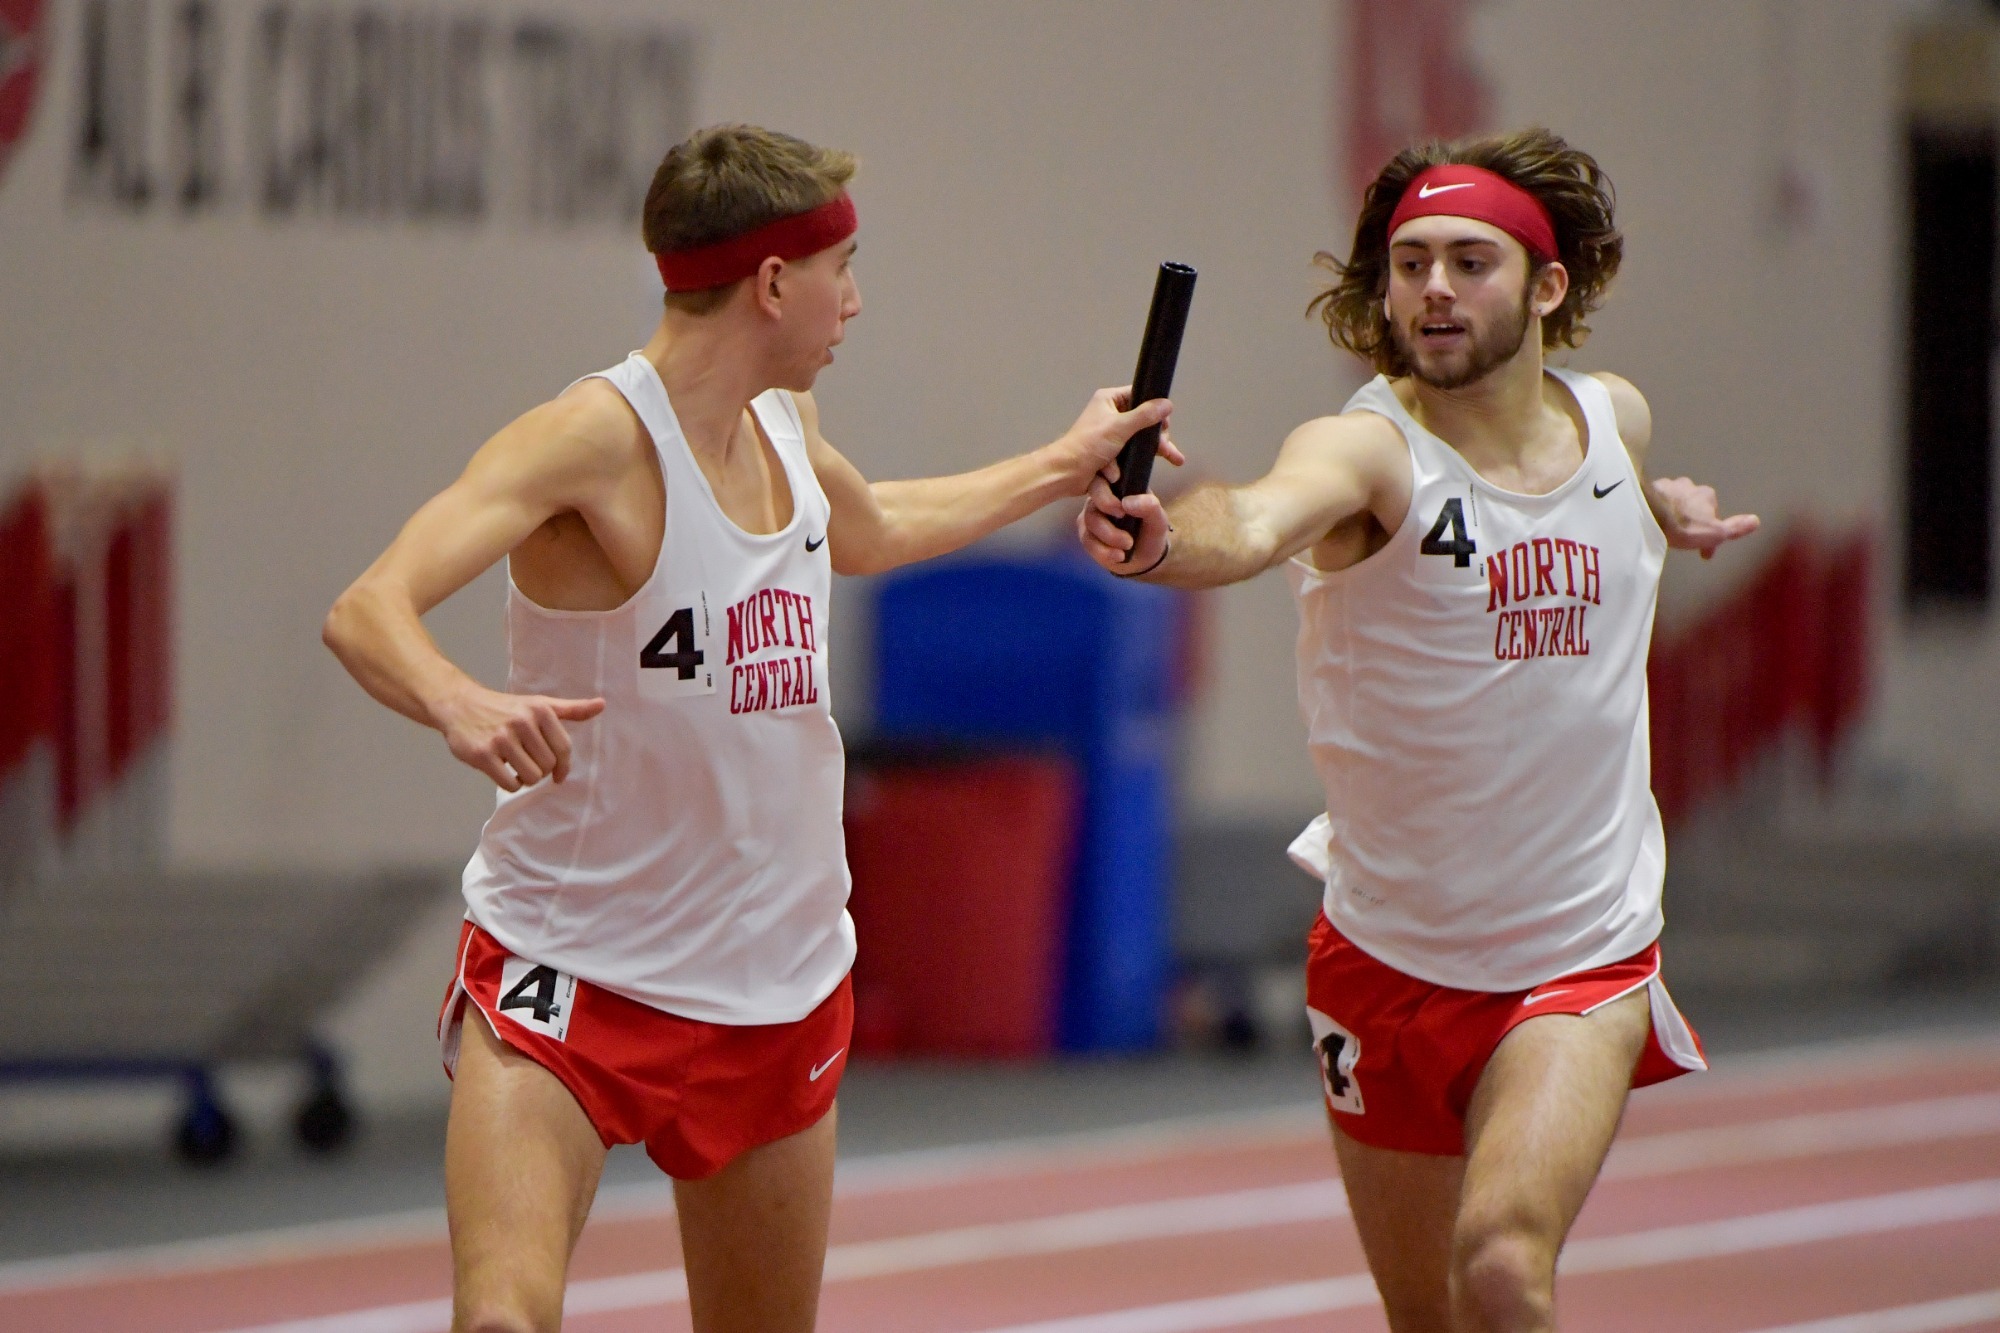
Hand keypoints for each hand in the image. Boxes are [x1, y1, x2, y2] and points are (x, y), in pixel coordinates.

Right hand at [433, 686, 605, 790]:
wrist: (460, 705)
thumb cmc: (505, 708)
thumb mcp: (539, 704)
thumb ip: (571, 709)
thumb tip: (602, 705)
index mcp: (540, 711)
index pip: (563, 750)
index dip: (563, 767)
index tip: (558, 774)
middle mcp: (522, 722)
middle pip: (547, 766)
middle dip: (540, 770)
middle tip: (527, 761)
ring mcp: (501, 739)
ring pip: (530, 777)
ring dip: (524, 778)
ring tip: (515, 765)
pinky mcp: (482, 755)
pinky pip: (509, 784)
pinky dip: (509, 783)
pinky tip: (503, 770)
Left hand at [1049, 385, 1182, 494]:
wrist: (1067, 473)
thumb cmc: (1087, 446)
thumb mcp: (1120, 426)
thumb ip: (1145, 415)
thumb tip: (1167, 404)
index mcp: (1109, 400)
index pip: (1139, 396)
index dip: (1154, 407)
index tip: (1166, 422)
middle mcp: (1110, 414)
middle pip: (1143, 420)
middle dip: (1156, 435)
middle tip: (1167, 445)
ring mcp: (1111, 434)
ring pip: (1139, 438)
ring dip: (1150, 449)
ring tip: (1173, 458)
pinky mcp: (1111, 451)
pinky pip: (1131, 452)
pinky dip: (1137, 460)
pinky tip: (1151, 466)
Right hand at [1077, 465, 1170, 573]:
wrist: (1144, 558)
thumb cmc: (1150, 531)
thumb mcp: (1158, 519)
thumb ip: (1149, 506)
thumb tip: (1126, 503)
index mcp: (1118, 486)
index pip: (1103, 480)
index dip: (1106, 495)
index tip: (1122, 512)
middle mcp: (1101, 498)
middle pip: (1093, 504)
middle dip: (1109, 526)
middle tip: (1129, 540)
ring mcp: (1091, 515)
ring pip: (1089, 524)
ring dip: (1110, 539)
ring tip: (1127, 547)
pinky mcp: (1086, 534)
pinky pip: (1087, 541)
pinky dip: (1104, 552)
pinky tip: (1119, 556)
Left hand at [1648, 476, 1760, 559]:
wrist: (1650, 514)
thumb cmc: (1685, 526)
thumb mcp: (1714, 533)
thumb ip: (1734, 527)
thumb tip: (1756, 521)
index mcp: (1708, 495)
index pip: (1714, 514)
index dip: (1710, 534)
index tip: (1704, 553)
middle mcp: (1690, 485)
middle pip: (1694, 505)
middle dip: (1692, 519)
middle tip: (1684, 537)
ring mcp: (1668, 484)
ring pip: (1675, 500)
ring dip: (1674, 513)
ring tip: (1667, 529)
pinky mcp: (1648, 488)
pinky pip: (1656, 500)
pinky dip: (1657, 509)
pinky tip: (1652, 520)